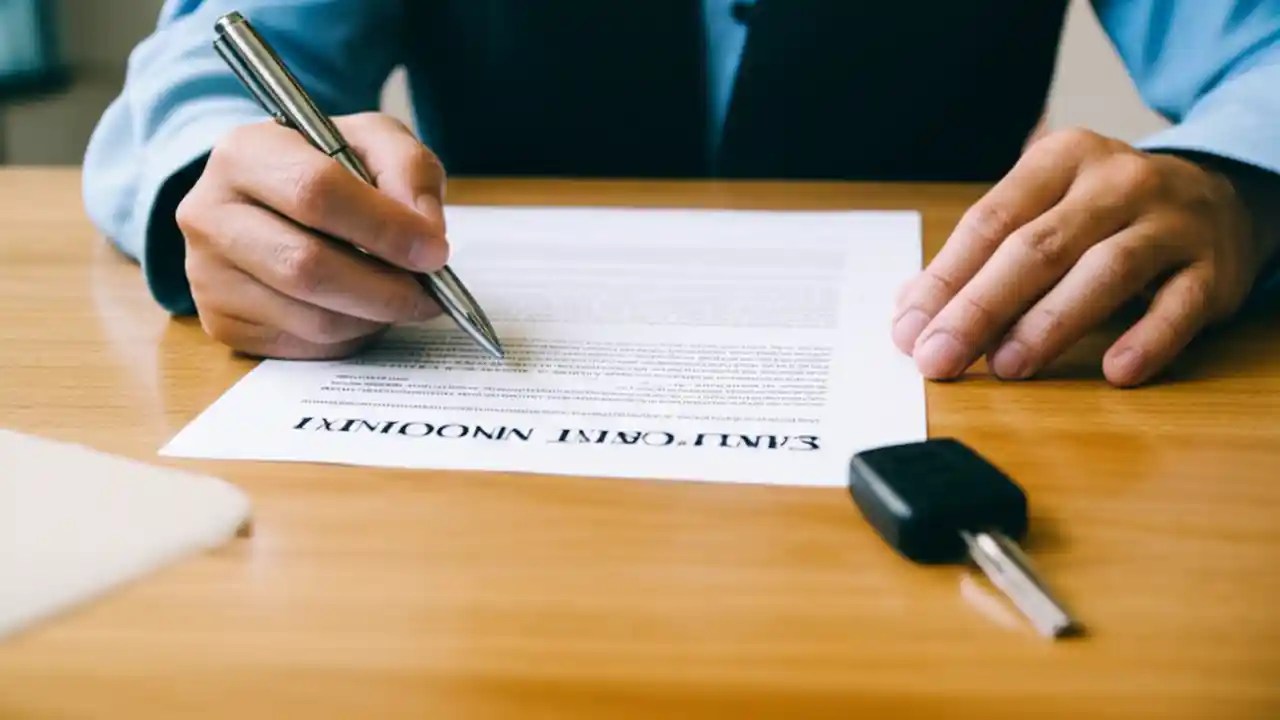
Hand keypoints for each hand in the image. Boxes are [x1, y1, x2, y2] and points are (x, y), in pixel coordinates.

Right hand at [177, 112, 446, 358]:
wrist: (271, 200)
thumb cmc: (327, 166)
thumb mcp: (373, 142)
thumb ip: (407, 169)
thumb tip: (426, 233)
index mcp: (244, 153)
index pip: (315, 194)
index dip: (384, 229)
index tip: (434, 251)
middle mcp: (209, 214)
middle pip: (307, 266)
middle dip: (385, 288)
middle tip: (430, 293)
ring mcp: (208, 274)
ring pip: (310, 317)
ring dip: (374, 317)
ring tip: (403, 299)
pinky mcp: (221, 322)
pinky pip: (302, 345)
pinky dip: (350, 336)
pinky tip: (363, 310)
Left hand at [892, 128, 1274, 386]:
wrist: (1220, 196)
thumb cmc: (1105, 217)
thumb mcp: (1043, 215)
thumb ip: (977, 261)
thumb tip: (909, 314)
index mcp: (1059, 160)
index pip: (989, 222)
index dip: (945, 280)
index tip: (908, 331)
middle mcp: (1115, 181)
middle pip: (1036, 247)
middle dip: (980, 308)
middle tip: (938, 358)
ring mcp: (1170, 221)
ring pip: (1104, 271)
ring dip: (1049, 324)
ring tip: (1006, 367)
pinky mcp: (1214, 267)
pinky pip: (1179, 306)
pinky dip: (1148, 339)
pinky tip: (1116, 371)